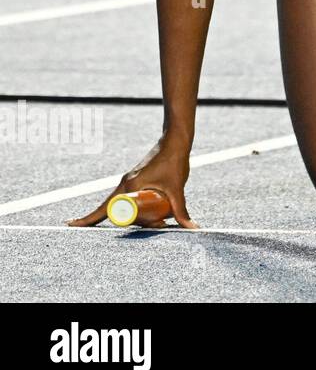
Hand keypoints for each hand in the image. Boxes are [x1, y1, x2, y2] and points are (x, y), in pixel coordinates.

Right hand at [66, 135, 198, 229]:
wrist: (175, 142)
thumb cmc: (173, 162)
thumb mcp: (176, 189)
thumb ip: (181, 210)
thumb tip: (191, 228)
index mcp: (128, 186)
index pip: (104, 208)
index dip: (88, 219)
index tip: (70, 226)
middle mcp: (125, 185)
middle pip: (120, 212)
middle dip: (136, 222)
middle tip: (161, 225)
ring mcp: (130, 182)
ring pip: (127, 206)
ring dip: (141, 216)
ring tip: (164, 220)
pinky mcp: (138, 181)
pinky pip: (132, 199)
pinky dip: (140, 208)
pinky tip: (151, 213)